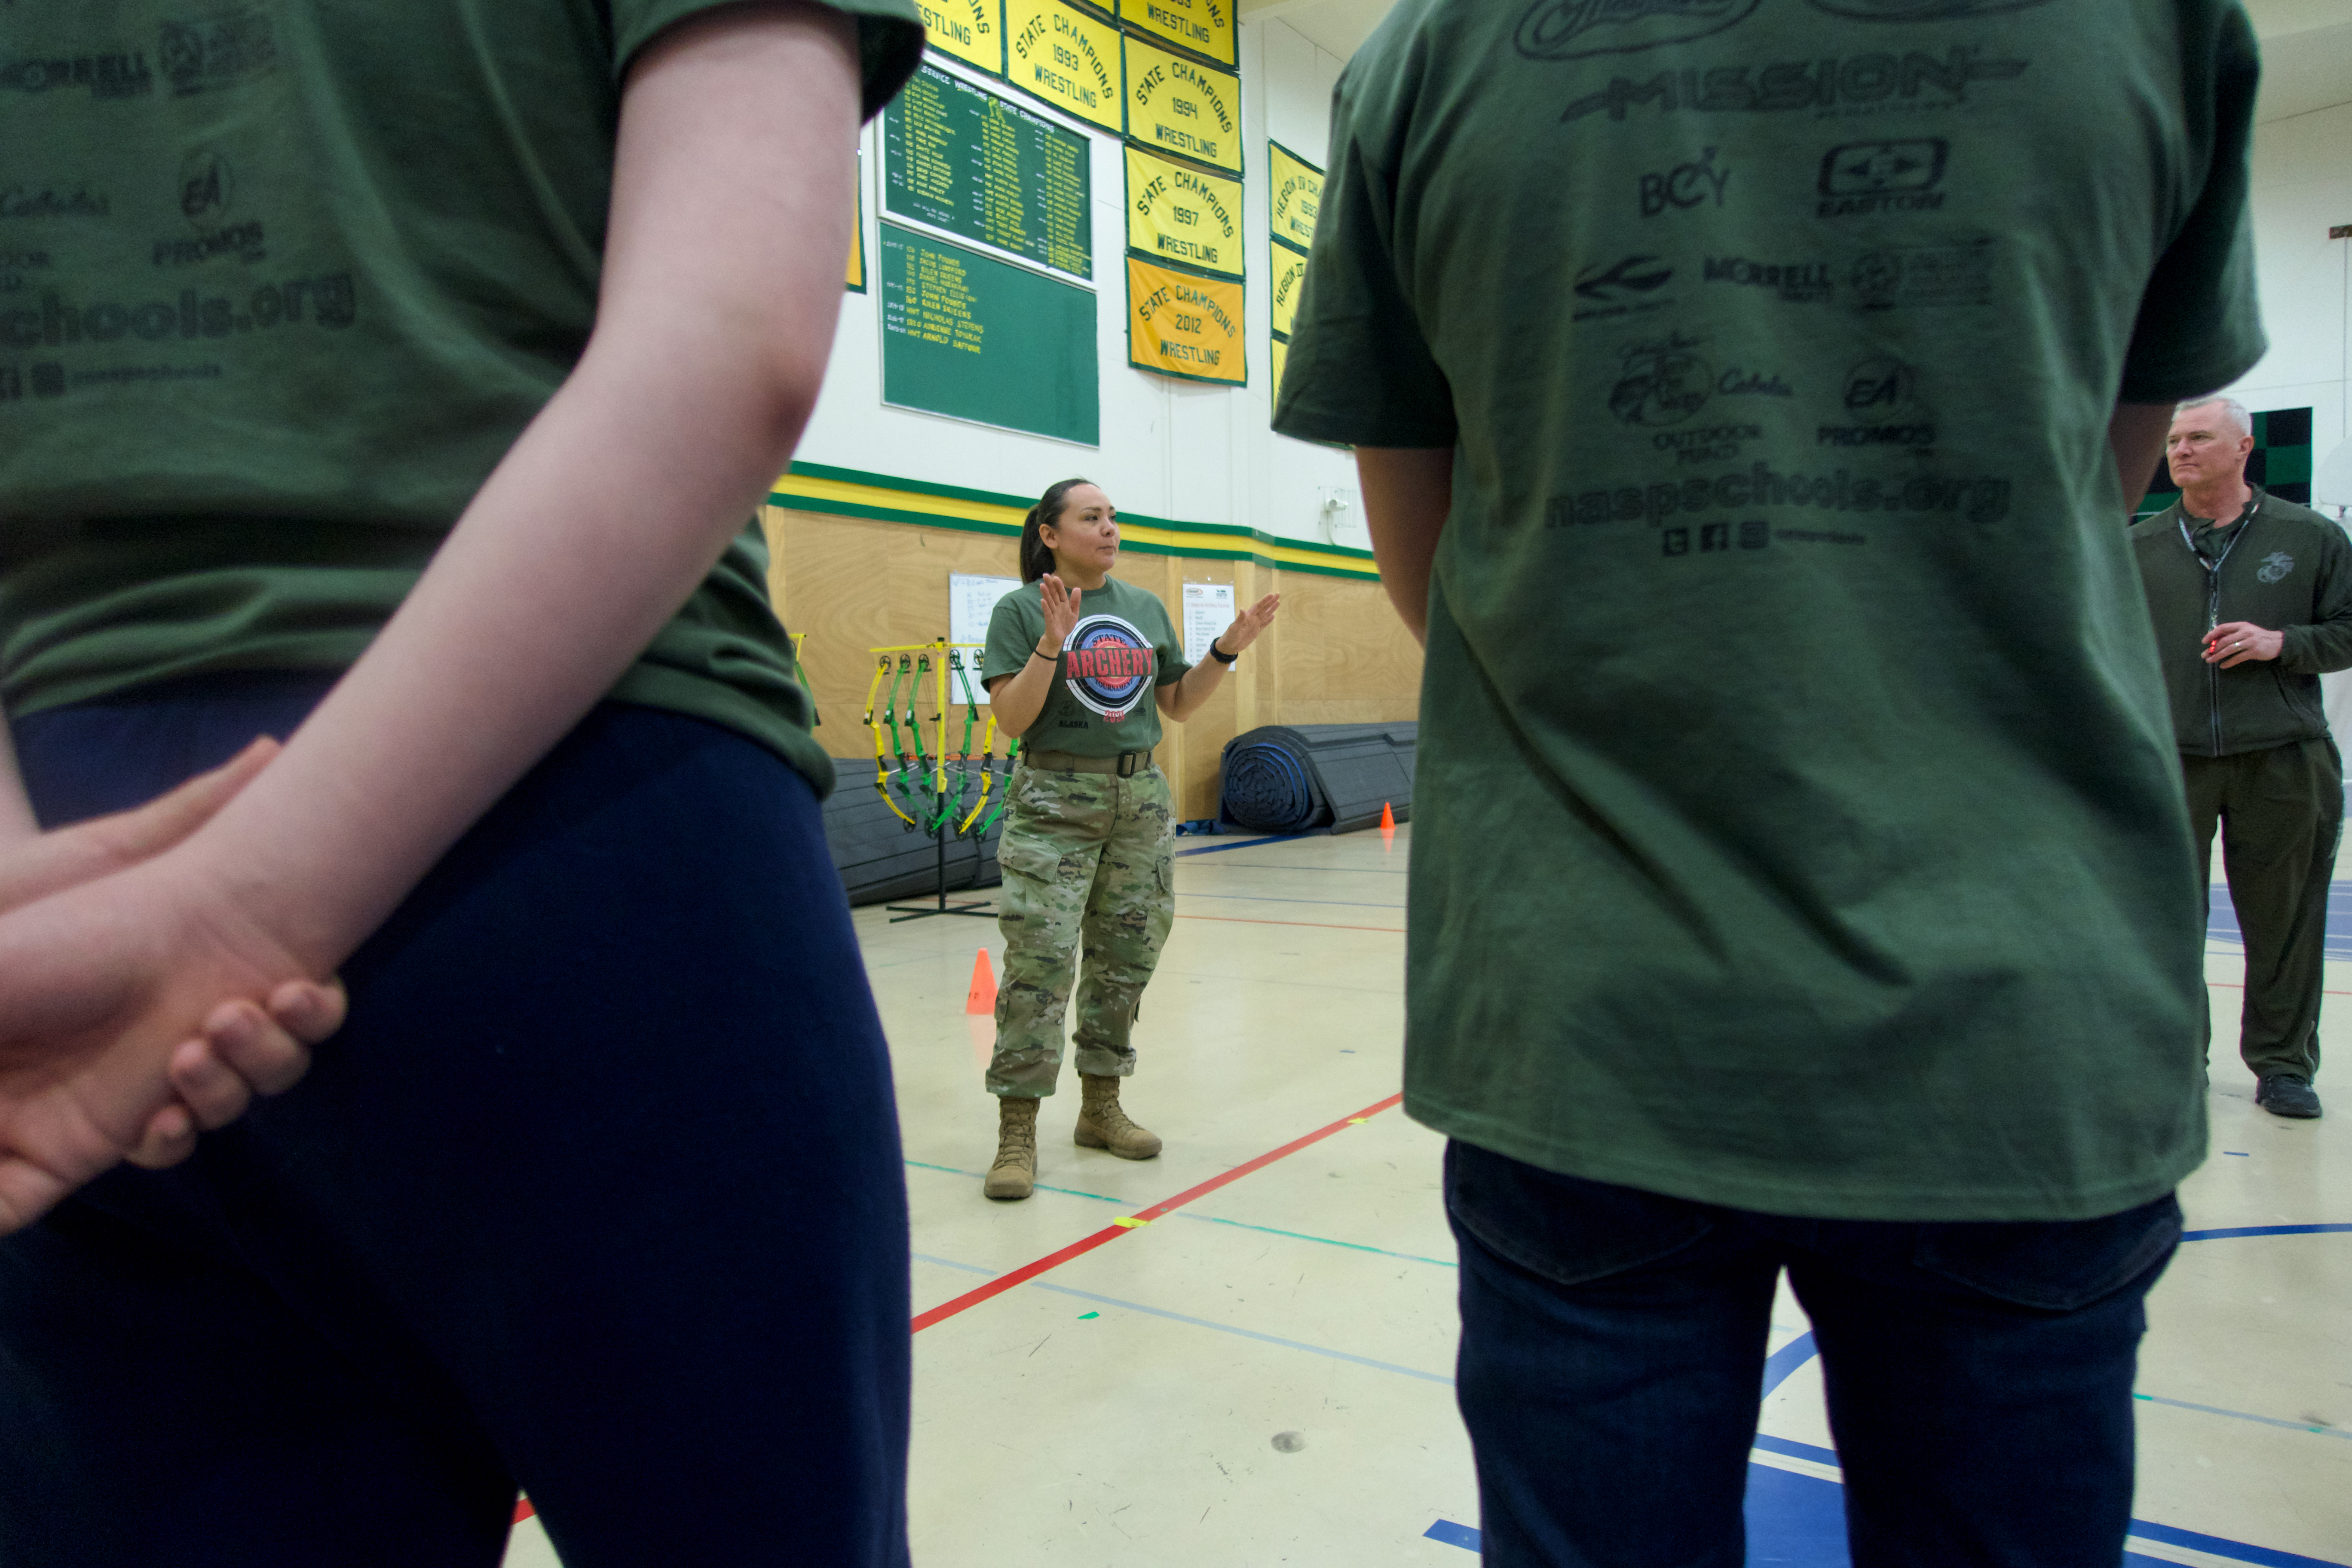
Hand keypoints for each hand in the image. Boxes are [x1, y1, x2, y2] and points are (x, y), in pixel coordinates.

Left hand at [0, 739, 343, 1168]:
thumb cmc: (36, 897)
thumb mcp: (111, 853)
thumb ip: (196, 812)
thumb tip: (271, 748)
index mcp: (214, 977)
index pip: (298, 1005)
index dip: (315, 1007)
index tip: (297, 988)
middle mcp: (195, 1035)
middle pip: (274, 1066)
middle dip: (271, 1052)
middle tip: (230, 1019)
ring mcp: (145, 1088)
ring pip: (224, 1108)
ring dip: (223, 1091)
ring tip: (187, 1057)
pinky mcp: (92, 1137)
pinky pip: (158, 1151)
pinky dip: (168, 1142)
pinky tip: (153, 1123)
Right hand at [1038, 573, 1081, 652]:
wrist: (1059, 639)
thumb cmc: (1065, 625)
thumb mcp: (1074, 613)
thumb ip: (1076, 601)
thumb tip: (1077, 588)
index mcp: (1064, 604)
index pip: (1061, 592)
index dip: (1059, 585)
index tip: (1055, 577)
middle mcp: (1057, 607)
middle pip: (1053, 594)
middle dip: (1050, 585)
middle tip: (1045, 575)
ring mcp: (1053, 613)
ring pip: (1049, 602)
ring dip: (1046, 594)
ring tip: (1042, 585)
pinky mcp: (1050, 621)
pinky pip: (1047, 613)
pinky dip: (1045, 607)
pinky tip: (1042, 601)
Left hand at [1214, 593, 1280, 657]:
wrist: (1229, 647)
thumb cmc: (1230, 637)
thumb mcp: (1234, 628)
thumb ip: (1239, 619)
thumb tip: (1242, 609)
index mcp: (1247, 617)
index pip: (1258, 606)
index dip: (1264, 601)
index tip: (1271, 595)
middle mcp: (1252, 619)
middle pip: (1263, 608)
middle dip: (1270, 602)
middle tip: (1278, 594)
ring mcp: (1254, 625)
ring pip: (1265, 615)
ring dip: (1271, 609)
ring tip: (1278, 602)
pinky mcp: (1255, 632)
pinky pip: (1264, 624)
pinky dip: (1268, 620)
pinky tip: (1273, 616)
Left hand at [2204, 622, 2283, 666]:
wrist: (2278, 642)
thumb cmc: (2258, 636)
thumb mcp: (2246, 630)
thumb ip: (2233, 633)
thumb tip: (2214, 639)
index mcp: (2242, 625)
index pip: (2223, 627)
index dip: (2212, 634)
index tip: (2203, 642)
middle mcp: (2245, 632)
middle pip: (2224, 640)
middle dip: (2212, 648)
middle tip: (2204, 655)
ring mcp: (2250, 642)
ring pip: (2229, 649)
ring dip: (2217, 656)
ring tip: (2209, 661)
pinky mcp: (2254, 651)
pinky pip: (2238, 658)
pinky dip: (2229, 662)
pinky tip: (2222, 666)